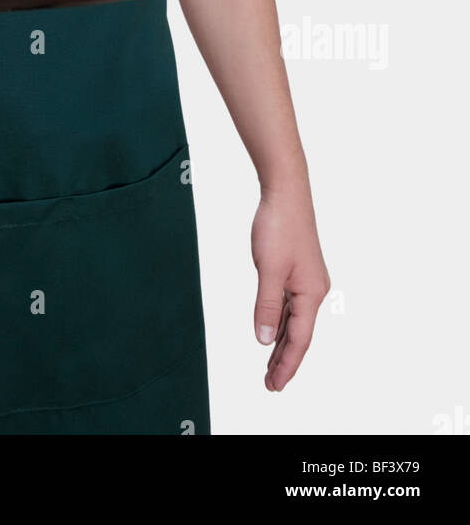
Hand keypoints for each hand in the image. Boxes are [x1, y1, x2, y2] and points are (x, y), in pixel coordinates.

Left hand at [251, 183, 330, 390]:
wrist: (286, 193)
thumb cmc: (280, 226)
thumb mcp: (269, 270)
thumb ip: (266, 306)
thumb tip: (264, 340)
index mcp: (310, 293)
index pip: (298, 339)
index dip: (286, 365)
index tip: (274, 385)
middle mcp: (313, 290)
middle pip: (298, 334)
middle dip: (284, 360)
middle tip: (270, 385)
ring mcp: (306, 280)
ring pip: (293, 321)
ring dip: (282, 343)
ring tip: (270, 365)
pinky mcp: (297, 270)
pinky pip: (289, 305)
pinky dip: (280, 322)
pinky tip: (273, 330)